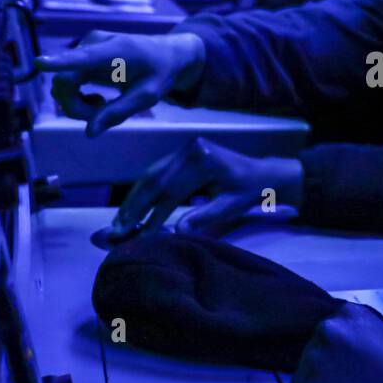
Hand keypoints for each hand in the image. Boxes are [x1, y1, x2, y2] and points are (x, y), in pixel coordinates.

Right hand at [36, 30, 205, 135]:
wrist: (165, 53)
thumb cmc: (159, 73)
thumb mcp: (147, 97)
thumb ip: (118, 113)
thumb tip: (89, 133)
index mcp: (116, 52)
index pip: (83, 58)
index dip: (59, 63)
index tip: (39, 63)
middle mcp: (93, 44)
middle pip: (64, 81)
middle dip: (75, 106)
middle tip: (100, 115)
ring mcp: (84, 48)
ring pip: (62, 84)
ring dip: (77, 103)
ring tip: (103, 105)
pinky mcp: (80, 55)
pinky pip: (66, 81)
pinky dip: (78, 96)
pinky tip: (97, 99)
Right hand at [113, 136, 303, 237]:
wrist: (263, 174)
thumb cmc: (250, 191)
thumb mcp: (230, 206)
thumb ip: (203, 217)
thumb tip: (175, 231)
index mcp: (202, 159)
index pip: (168, 189)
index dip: (150, 213)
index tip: (137, 233)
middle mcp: (190, 149)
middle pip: (153, 178)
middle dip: (134, 206)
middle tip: (118, 229)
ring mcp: (186, 148)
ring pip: (151, 174)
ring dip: (135, 198)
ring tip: (122, 221)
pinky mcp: (184, 152)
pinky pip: (159, 171)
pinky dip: (145, 190)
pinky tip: (135, 208)